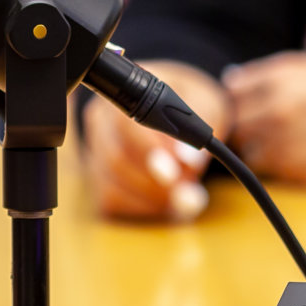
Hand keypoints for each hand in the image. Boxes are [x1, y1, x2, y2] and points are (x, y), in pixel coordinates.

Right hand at [82, 60, 227, 220]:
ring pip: (111, 185)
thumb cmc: (193, 103)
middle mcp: (102, 122)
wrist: (184, 114)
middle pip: (115, 160)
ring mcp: (96, 151)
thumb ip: (198, 129)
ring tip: (186, 197)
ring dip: (152, 198)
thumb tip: (186, 161)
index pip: (125, 126)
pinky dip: (141, 208)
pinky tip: (167, 204)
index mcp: (127, 96)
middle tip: (188, 191)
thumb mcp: (208, 104)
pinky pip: (110, 200)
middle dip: (155, 183)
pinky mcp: (99, 176)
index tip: (174, 173)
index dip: (148, 152)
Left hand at [222, 52, 305, 184]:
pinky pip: (274, 173)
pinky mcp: (300, 173)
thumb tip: (232, 82)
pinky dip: (284, 166)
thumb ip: (272, 75)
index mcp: (280, 76)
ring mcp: (285, 144)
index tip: (254, 105)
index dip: (242, 100)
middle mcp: (276, 109)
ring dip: (264, 150)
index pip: (231, 92)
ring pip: (250, 153)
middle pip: (235, 124)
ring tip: (296, 142)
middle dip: (249, 126)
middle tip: (274, 126)